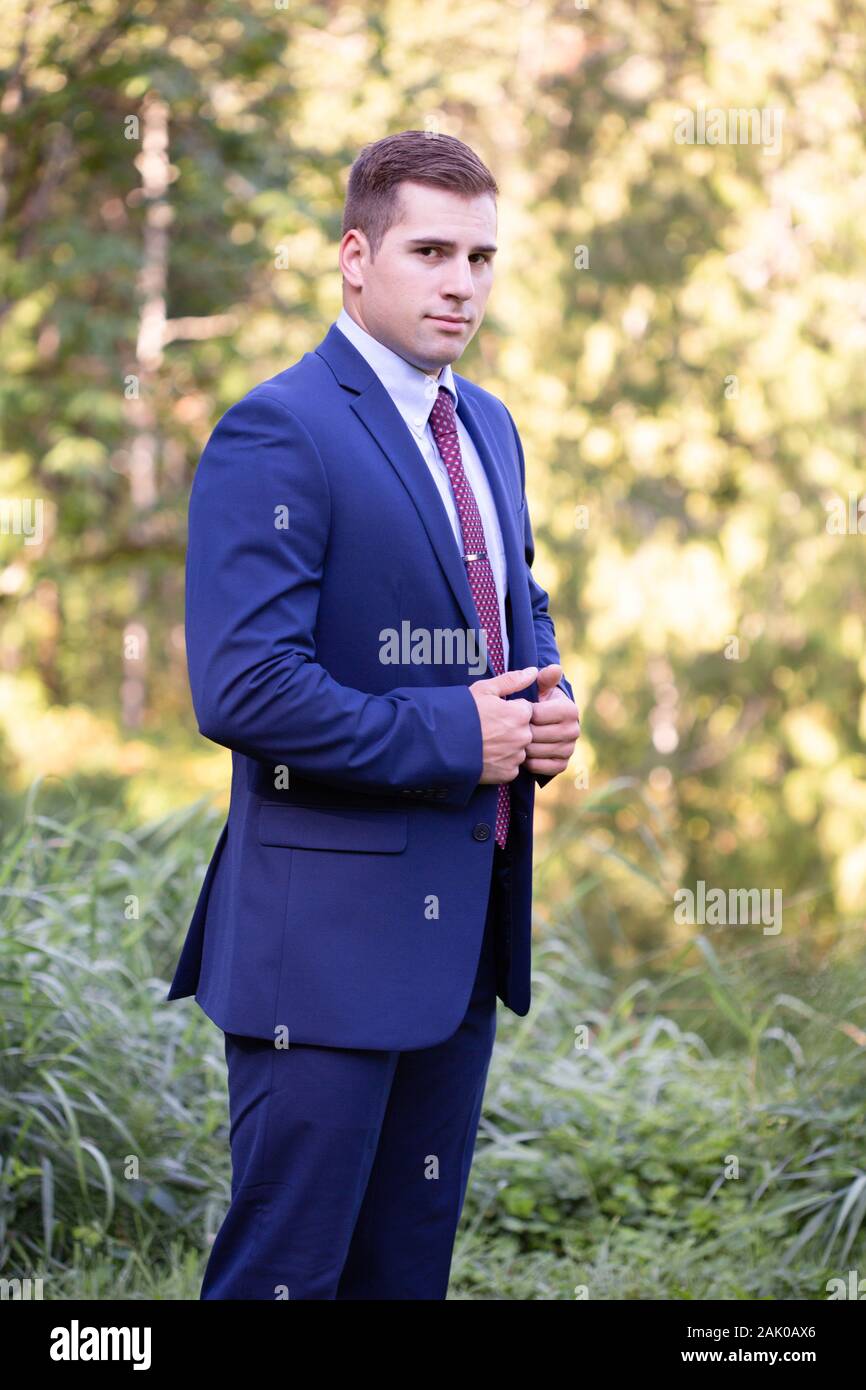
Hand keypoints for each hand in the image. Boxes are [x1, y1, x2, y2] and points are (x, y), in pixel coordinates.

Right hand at [468, 666, 537, 783]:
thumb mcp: (484, 690)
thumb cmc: (462, 713)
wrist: (441, 744)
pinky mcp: (507, 773)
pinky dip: (501, 762)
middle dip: (511, 728)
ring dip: (507, 746)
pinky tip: (486, 756)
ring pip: (518, 749)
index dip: (510, 709)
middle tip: (488, 728)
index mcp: (520, 714)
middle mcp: (523, 736)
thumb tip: (533, 671)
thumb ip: (512, 680)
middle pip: (524, 730)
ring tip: (485, 743)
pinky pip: (511, 766)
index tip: (493, 713)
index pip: (526, 709)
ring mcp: (516, 757)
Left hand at [524, 663, 579, 778]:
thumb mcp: (540, 688)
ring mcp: (570, 748)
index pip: (538, 714)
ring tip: (514, 740)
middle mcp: (575, 730)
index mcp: (570, 709)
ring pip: (539, 751)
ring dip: (523, 747)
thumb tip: (556, 668)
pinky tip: (522, 754)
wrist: (541, 724)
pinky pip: (544, 768)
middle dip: (521, 731)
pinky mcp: (563, 764)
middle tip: (510, 728)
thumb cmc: (537, 702)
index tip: (515, 711)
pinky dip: (530, 763)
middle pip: (538, 734)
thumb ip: (544, 678)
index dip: (522, 713)